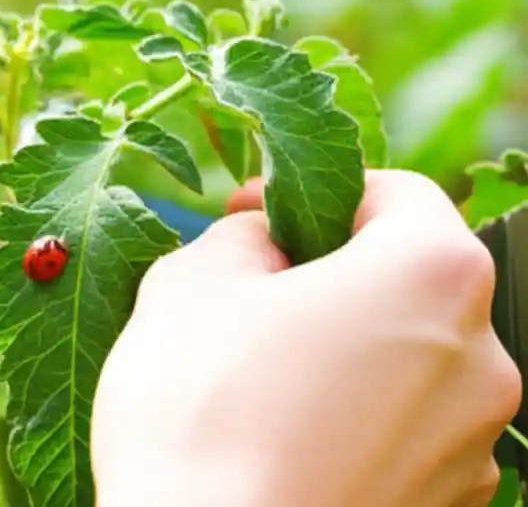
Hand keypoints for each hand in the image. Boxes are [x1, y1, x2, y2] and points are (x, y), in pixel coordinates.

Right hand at [91, 170, 520, 506]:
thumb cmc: (199, 418)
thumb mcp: (190, 283)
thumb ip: (240, 236)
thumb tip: (262, 243)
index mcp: (430, 275)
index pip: (397, 195)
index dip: (316, 194)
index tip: (254, 218)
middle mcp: (481, 357)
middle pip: (409, 282)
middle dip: (332, 278)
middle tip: (247, 298)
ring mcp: (473, 444)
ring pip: (407, 361)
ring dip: (345, 353)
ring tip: (256, 382)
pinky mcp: (447, 505)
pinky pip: (403, 433)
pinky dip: (354, 421)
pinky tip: (280, 439)